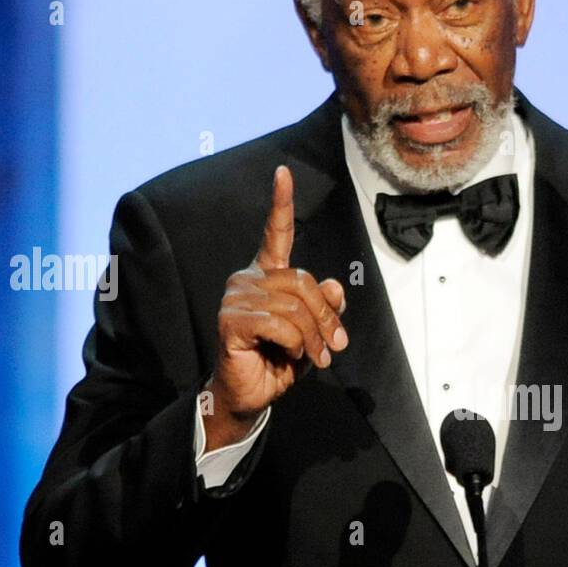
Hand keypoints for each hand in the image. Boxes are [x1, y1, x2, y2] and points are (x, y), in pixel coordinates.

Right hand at [204, 165, 346, 450]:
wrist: (253, 393)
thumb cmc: (279, 360)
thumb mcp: (314, 332)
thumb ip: (326, 308)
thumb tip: (337, 287)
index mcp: (267, 274)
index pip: (275, 233)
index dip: (280, 203)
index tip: (283, 173)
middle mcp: (248, 278)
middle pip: (304, 281)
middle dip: (326, 318)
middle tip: (334, 347)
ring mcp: (236, 297)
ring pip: (294, 307)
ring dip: (313, 337)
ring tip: (314, 357)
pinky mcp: (230, 320)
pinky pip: (279, 324)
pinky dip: (295, 343)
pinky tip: (291, 355)